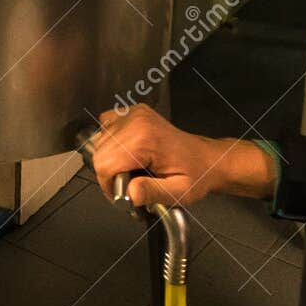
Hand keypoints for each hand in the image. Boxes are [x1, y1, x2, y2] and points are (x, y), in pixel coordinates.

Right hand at [90, 105, 275, 207]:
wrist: (206, 158)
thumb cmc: (195, 174)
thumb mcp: (179, 192)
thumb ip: (153, 193)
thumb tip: (130, 193)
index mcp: (146, 140)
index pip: (104, 165)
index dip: (109, 185)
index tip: (123, 193)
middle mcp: (137, 122)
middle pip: (99, 155)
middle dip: (110, 174)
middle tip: (130, 183)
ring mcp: (134, 114)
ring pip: (99, 143)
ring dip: (110, 160)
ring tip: (133, 168)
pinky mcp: (132, 112)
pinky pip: (105, 129)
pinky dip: (110, 143)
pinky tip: (126, 153)